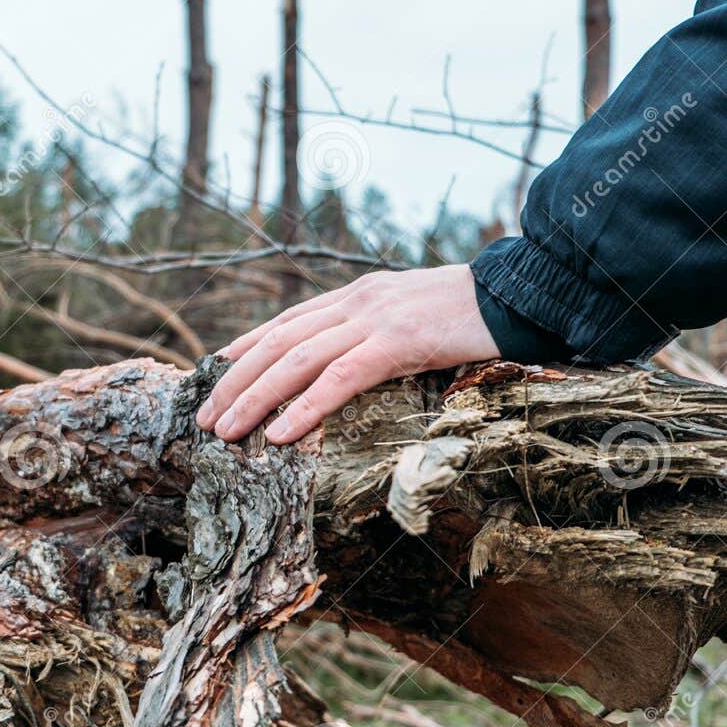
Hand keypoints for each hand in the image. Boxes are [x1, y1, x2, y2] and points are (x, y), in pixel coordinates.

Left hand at [194, 263, 500, 443]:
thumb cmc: (473, 314)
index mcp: (357, 295)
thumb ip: (376, 332)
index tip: (214, 373)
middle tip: (205, 418)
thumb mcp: (412, 316)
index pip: (286, 321)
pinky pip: (341, 378)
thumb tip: (349, 362)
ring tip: (226, 431)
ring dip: (254, 398)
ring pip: (296, 359)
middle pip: (277, 342)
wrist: (522, 292)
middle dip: (235, 381)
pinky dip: (306, 407)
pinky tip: (281, 434)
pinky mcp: (400, 341)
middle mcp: (356, 302)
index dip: (245, 347)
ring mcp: (375, 319)